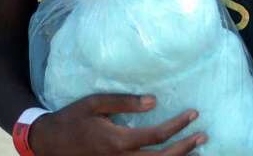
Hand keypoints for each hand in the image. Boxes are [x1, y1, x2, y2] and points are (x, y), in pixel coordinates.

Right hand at [29, 94, 205, 155]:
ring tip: (197, 151)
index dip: (177, 126)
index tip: (193, 114)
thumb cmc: (72, 119)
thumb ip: (125, 102)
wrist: (49, 142)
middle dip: (185, 148)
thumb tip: (154, 101)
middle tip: (203, 136)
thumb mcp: (95, 103)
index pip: (156, 136)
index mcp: (117, 141)